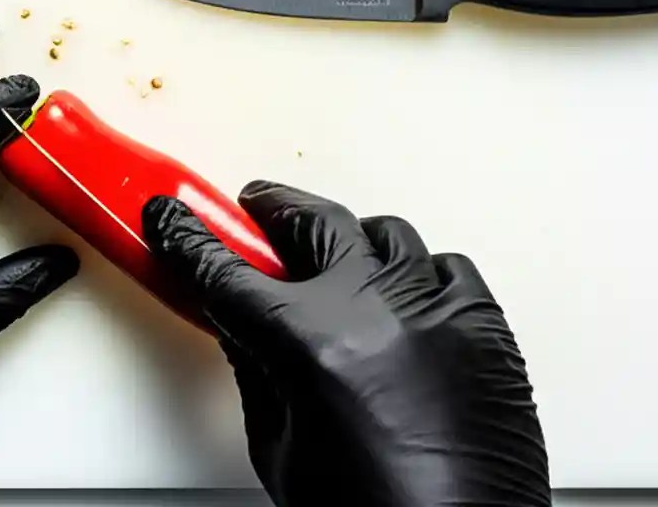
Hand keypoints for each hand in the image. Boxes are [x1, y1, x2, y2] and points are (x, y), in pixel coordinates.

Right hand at [143, 182, 549, 506]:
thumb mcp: (278, 445)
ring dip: (346, 241)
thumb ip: (255, 370)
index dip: (190, 241)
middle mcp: (376, 311)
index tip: (173, 221)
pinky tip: (400, 294)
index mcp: (309, 344)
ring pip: (383, 234)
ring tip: (333, 259)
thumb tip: (242, 328)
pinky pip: (444, 267)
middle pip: (311, 222)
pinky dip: (414, 273)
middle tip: (255, 213)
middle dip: (273, 211)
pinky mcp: (484, 325)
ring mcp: (435, 310)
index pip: (225, 270)